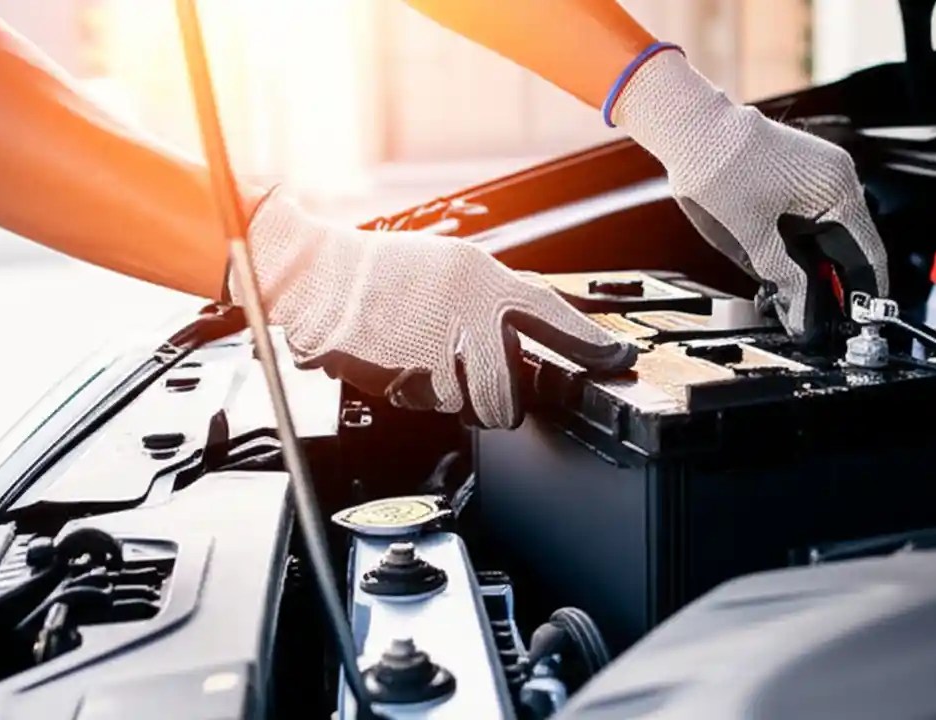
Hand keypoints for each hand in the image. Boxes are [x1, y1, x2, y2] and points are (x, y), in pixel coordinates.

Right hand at [235, 192, 636, 428]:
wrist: (316, 274)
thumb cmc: (387, 272)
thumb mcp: (458, 268)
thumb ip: (499, 300)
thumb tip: (536, 337)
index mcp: (484, 281)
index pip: (552, 315)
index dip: (591, 343)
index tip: (620, 360)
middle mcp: (466, 315)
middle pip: (505, 398)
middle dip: (495, 405)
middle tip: (478, 386)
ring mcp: (433, 350)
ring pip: (461, 407)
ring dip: (446, 394)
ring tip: (421, 354)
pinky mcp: (399, 377)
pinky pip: (421, 406)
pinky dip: (411, 392)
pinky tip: (395, 357)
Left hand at [615, 51, 888, 339]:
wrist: (691, 128)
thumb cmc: (718, 170)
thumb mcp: (753, 238)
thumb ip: (785, 278)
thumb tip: (804, 315)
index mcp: (837, 191)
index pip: (867, 255)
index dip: (863, 294)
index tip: (858, 324)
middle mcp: (838, 179)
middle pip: (851, 247)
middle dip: (835, 285)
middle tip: (818, 319)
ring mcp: (822, 173)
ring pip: (832, 236)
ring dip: (818, 268)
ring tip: (798, 300)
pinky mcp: (802, 174)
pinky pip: (815, 219)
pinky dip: (805, 247)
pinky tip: (788, 270)